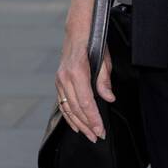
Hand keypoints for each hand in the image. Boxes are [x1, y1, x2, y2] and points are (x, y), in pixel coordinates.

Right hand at [56, 0, 112, 143]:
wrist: (77, 29)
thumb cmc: (94, 42)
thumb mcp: (104, 59)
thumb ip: (104, 80)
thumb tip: (108, 98)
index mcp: (77, 72)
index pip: (86, 102)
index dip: (94, 119)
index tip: (101, 130)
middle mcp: (65, 78)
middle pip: (76, 108)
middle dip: (87, 125)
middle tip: (97, 137)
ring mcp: (59, 80)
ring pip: (67, 108)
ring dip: (78, 123)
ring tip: (88, 135)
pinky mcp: (58, 81)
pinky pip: (62, 103)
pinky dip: (69, 116)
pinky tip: (76, 125)